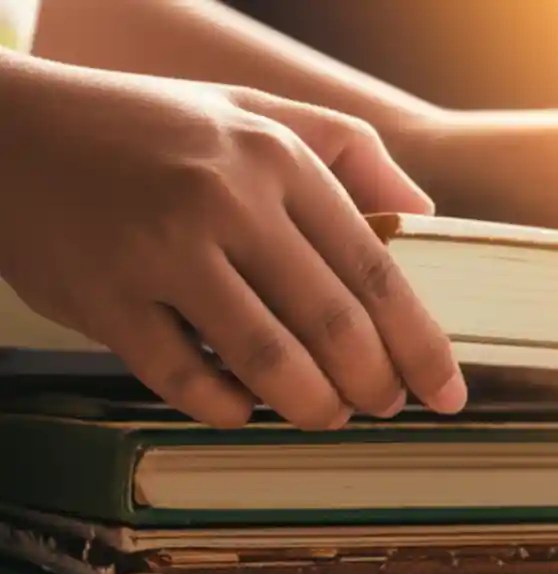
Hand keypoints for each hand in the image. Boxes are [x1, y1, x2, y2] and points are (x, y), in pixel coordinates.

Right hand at [0, 55, 465, 427]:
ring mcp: (161, 253)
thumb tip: (425, 211)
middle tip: (386, 405)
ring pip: (269, 362)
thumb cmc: (151, 127)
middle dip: (376, 385)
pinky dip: (229, 409)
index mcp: (277, 160)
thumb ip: (349, 151)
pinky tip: (247, 410)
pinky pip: (187, 380)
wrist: (12, 132)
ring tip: (329, 413)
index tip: (449, 391)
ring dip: (314, 407)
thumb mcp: (254, 112)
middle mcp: (226, 204)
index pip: (375, 271)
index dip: (421, 343)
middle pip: (335, 326)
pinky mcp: (104, 300)